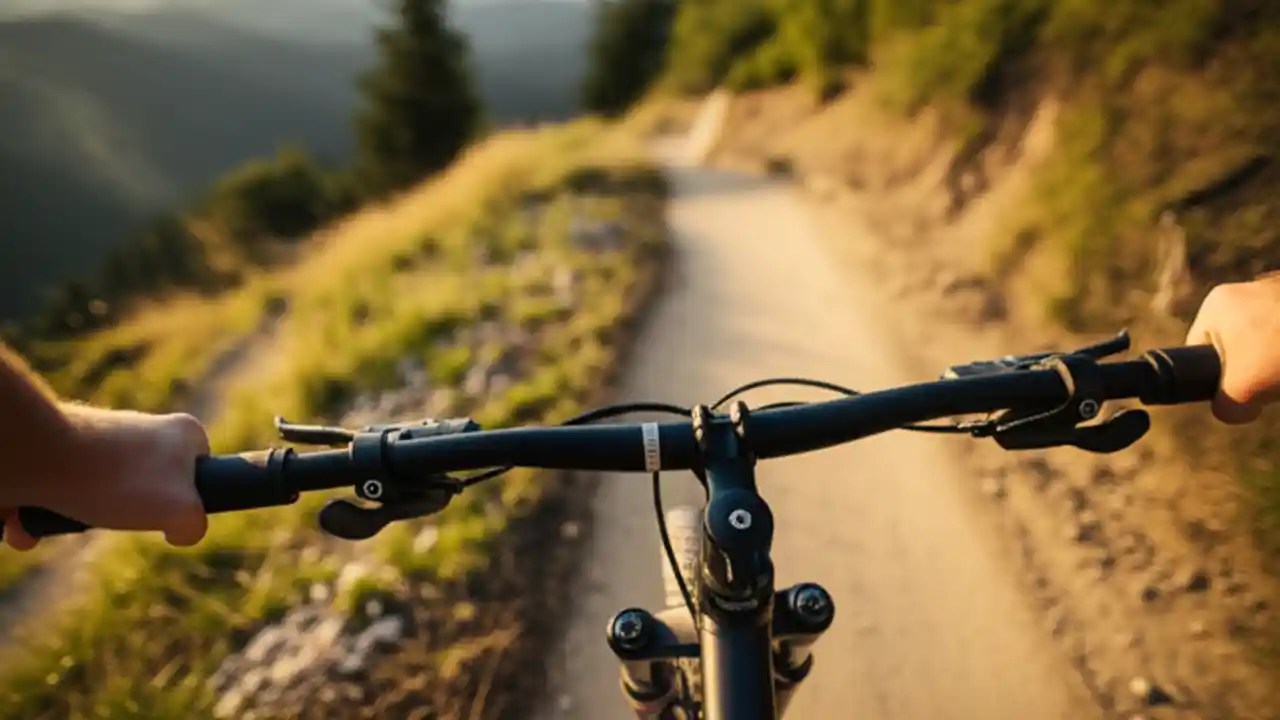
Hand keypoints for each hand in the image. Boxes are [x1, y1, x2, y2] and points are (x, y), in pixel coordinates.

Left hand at [2, 409, 208, 549]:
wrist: (39, 454)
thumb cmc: (118, 480)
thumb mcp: (183, 510)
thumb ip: (195, 524)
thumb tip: (180, 531)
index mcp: (182, 431)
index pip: (199, 472)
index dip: (186, 501)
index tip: (166, 513)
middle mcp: (145, 428)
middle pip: (148, 486)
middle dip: (129, 513)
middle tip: (118, 518)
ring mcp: (103, 438)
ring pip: (104, 492)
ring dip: (83, 518)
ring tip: (70, 519)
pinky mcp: (63, 449)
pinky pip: (63, 492)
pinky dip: (47, 516)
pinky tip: (33, 525)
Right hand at [1186, 276, 1279, 423]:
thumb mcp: (1242, 392)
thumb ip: (1224, 407)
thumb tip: (1231, 410)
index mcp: (1217, 303)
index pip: (1199, 350)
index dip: (1217, 379)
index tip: (1243, 390)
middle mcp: (1244, 290)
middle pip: (1237, 347)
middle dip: (1255, 371)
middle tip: (1273, 383)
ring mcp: (1278, 291)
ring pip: (1269, 343)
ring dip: (1278, 365)